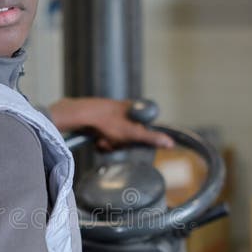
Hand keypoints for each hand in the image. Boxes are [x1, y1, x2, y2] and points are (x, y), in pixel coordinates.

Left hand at [48, 97, 173, 149]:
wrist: (80, 116)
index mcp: (132, 108)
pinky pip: (102, 136)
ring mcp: (107, 114)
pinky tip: (96, 141)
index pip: (142, 129)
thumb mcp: (133, 133)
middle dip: (120, 143)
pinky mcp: (95, 121)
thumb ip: (152, 138)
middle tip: (113, 143)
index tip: (131, 142)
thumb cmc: (108, 122)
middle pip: (127, 135)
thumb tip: (171, 143)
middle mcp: (121, 109)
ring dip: (109, 144)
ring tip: (102, 142)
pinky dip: (100, 141)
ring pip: (114, 137)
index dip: (137, 139)